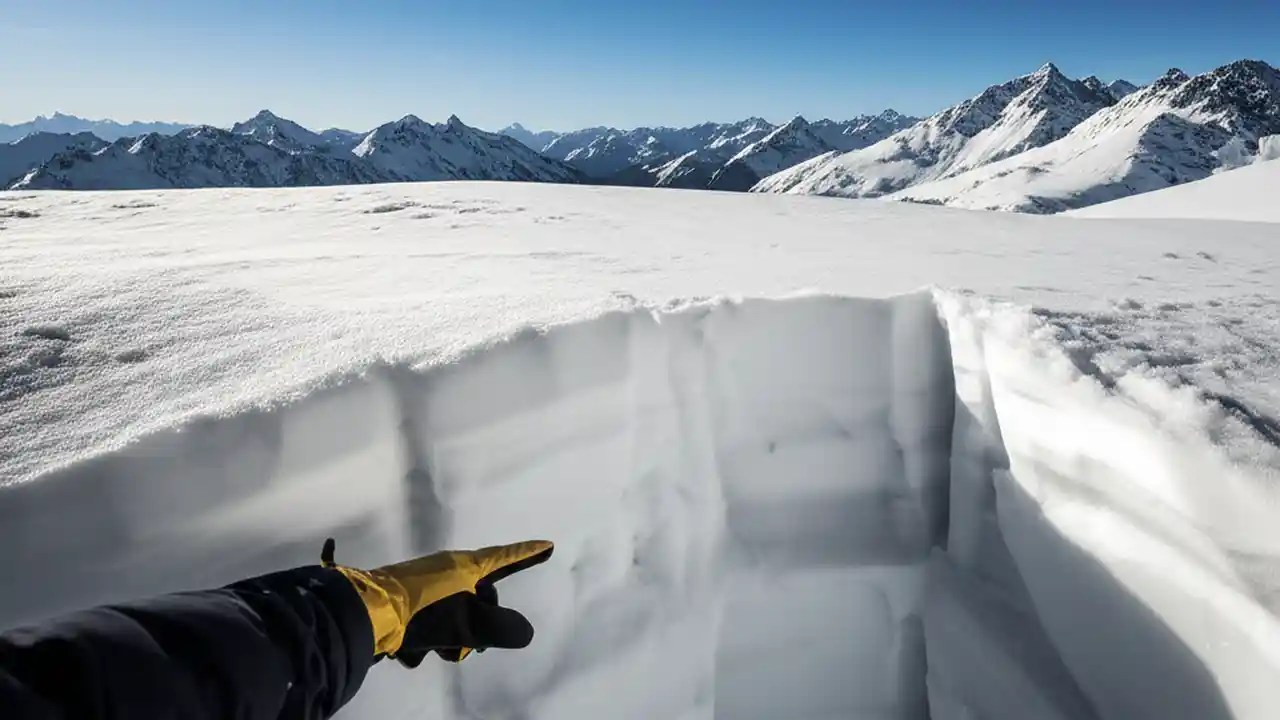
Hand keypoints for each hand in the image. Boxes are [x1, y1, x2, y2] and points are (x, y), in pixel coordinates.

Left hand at [322, 538, 553, 665]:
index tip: (547, 545)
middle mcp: (446, 569)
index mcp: (465, 567)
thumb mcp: (467, 623)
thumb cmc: (423, 612)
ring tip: (433, 648)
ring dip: (448, 638)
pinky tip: (409, 648)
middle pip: (479, 597)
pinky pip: (426, 621)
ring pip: (452, 614)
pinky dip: (423, 639)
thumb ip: (501, 629)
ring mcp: (423, 584)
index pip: (506, 558)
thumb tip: (525, 632)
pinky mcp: (403, 600)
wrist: (365, 612)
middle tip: (471, 645)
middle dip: (479, 625)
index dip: (528, 554)